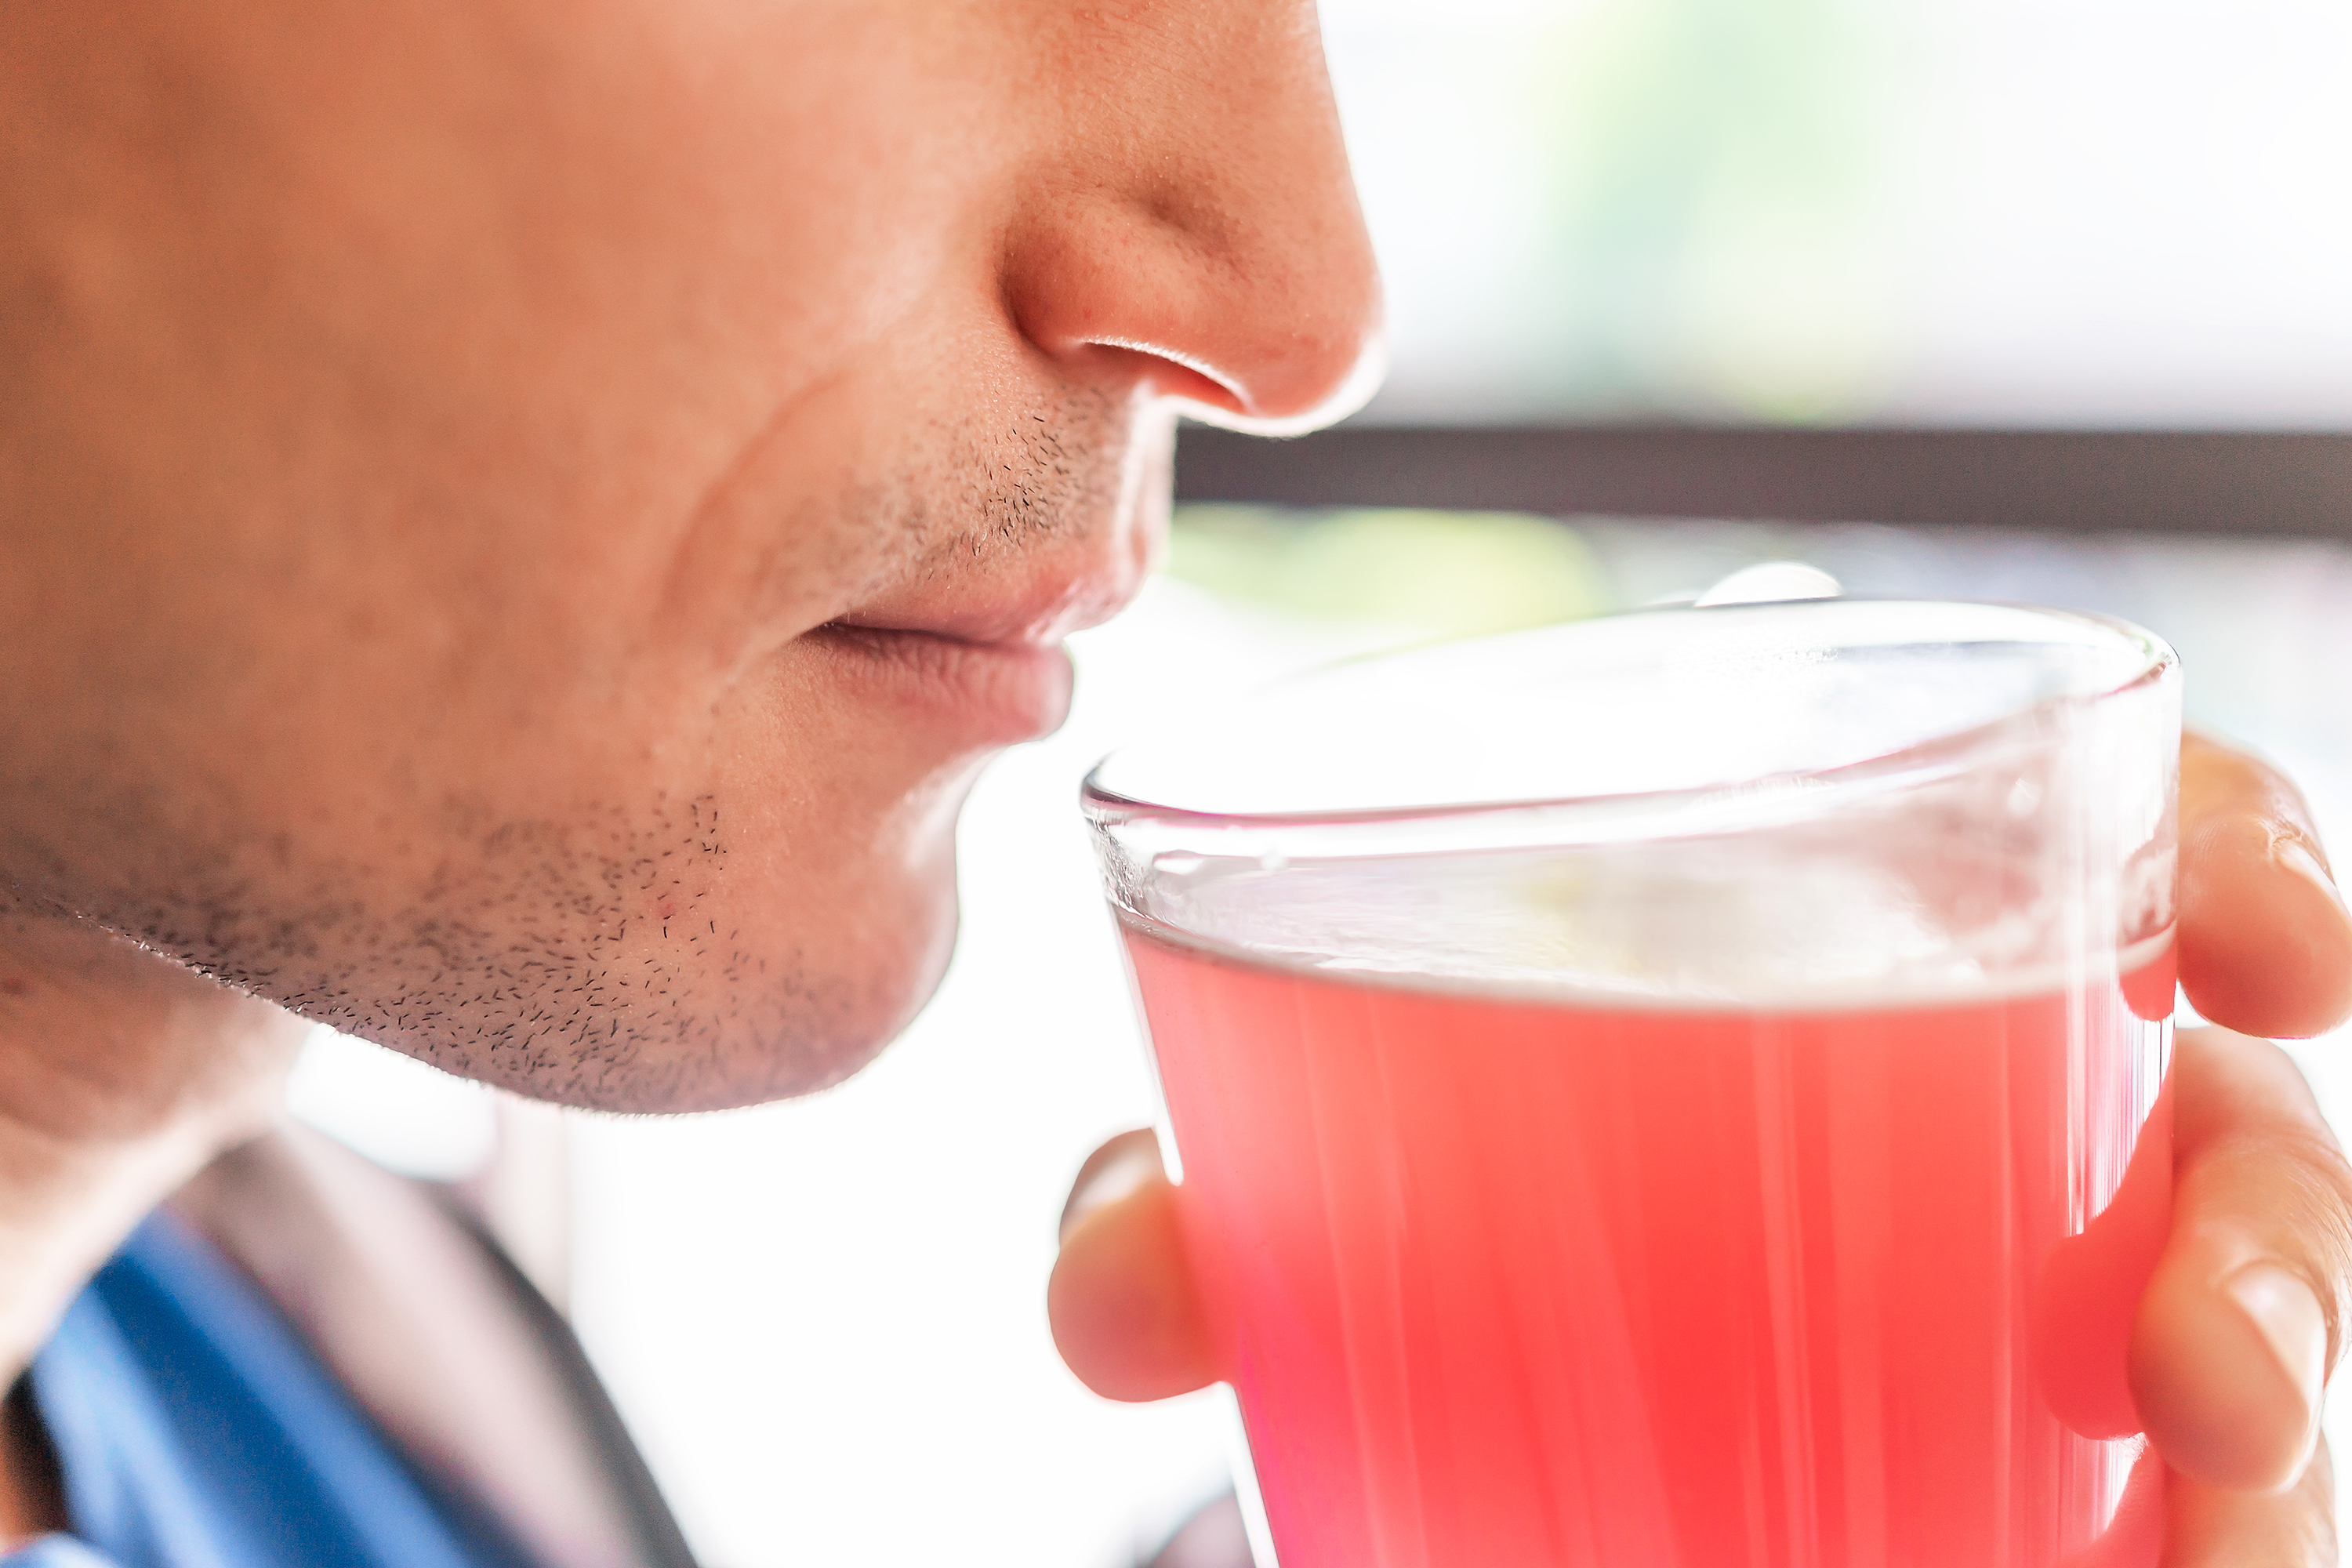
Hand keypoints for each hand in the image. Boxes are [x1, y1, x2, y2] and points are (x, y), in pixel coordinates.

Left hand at [1050, 734, 2351, 1563]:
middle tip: (2201, 1359)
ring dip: (2262, 1424)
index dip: (2235, 854)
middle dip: (2274, 1223)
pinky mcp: (2018, 1470)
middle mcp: (1968, 1112)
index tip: (2263, 942)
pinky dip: (2200, 1547)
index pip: (2098, 841)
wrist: (1417, 1424)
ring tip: (2198, 1502)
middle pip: (2223, 1118)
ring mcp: (2014, 1310)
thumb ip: (1186, 1208)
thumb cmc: (1387, 1233)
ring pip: (2242, 1342)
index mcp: (1830, 950)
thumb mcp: (1282, 1200)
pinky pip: (2177, 1505)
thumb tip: (1125, 1299)